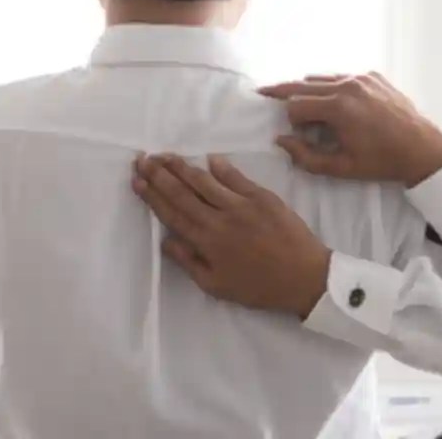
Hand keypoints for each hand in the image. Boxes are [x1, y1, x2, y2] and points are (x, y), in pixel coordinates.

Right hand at [132, 154, 329, 319]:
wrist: (304, 277)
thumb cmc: (259, 287)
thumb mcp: (217, 286)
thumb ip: (189, 262)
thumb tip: (165, 241)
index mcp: (206, 242)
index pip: (172, 213)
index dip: (152, 195)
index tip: (137, 180)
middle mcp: (219, 219)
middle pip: (182, 192)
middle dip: (159, 174)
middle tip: (142, 159)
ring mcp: (241, 205)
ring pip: (205, 181)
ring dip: (182, 166)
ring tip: (165, 155)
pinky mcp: (262, 197)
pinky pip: (236, 178)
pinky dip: (221, 167)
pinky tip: (208, 158)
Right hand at [259, 72, 441, 186]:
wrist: (422, 149)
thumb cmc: (381, 162)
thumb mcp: (341, 167)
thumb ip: (305, 157)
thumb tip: (280, 140)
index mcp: (338, 107)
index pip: (295, 106)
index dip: (291, 121)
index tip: (297, 134)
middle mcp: (347, 85)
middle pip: (302, 84)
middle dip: (283, 92)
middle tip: (263, 91)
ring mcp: (362, 77)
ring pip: (322, 77)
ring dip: (309, 89)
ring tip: (303, 101)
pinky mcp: (373, 76)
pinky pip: (343, 76)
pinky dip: (332, 86)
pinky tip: (335, 101)